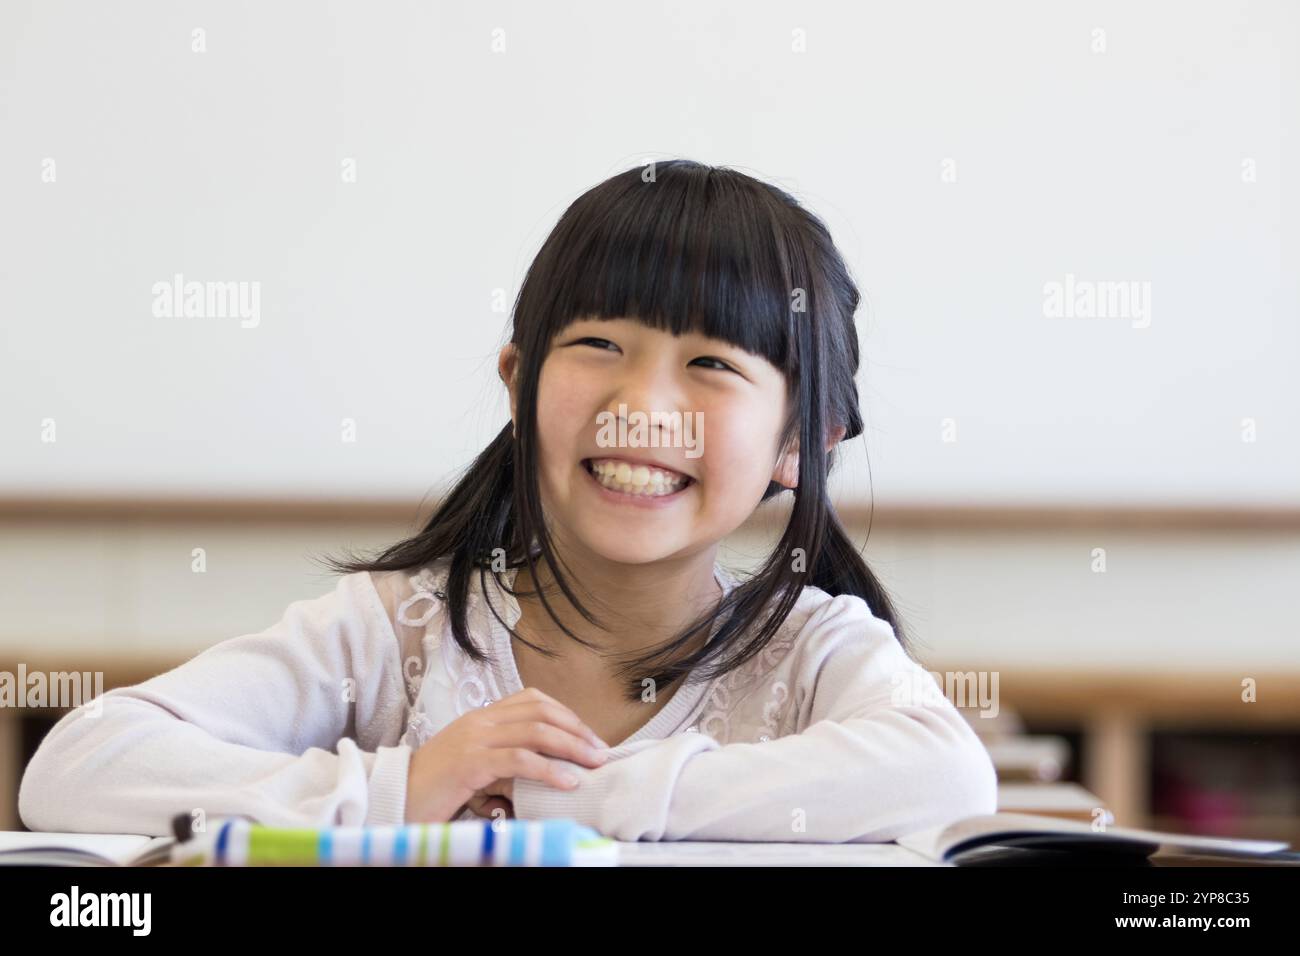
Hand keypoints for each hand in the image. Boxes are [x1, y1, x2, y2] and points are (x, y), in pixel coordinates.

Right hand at [405, 687, 610, 822]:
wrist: (393, 797)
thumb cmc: (436, 787)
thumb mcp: (475, 764)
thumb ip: (505, 758)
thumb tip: (545, 769)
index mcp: (482, 716)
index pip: (534, 700)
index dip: (567, 715)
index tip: (589, 737)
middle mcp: (480, 720)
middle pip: (541, 712)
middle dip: (577, 730)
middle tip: (600, 752)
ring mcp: (474, 739)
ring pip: (536, 732)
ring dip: (571, 747)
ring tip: (592, 764)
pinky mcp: (470, 763)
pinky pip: (519, 760)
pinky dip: (549, 769)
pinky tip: (567, 782)